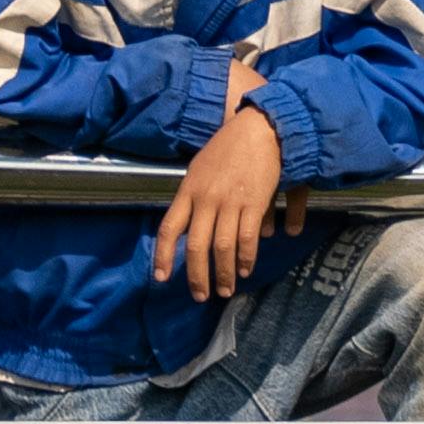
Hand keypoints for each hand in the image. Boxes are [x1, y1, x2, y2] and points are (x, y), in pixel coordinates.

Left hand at [152, 102, 288, 300]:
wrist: (261, 128)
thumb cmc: (231, 146)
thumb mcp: (201, 168)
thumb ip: (196, 197)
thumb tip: (198, 226)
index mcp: (188, 190)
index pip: (169, 228)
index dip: (164, 256)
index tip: (162, 278)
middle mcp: (206, 199)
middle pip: (196, 246)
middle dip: (197, 275)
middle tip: (200, 295)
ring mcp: (230, 202)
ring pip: (222, 247)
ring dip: (223, 273)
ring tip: (225, 289)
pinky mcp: (254, 202)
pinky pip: (247, 238)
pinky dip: (246, 257)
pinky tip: (245, 269)